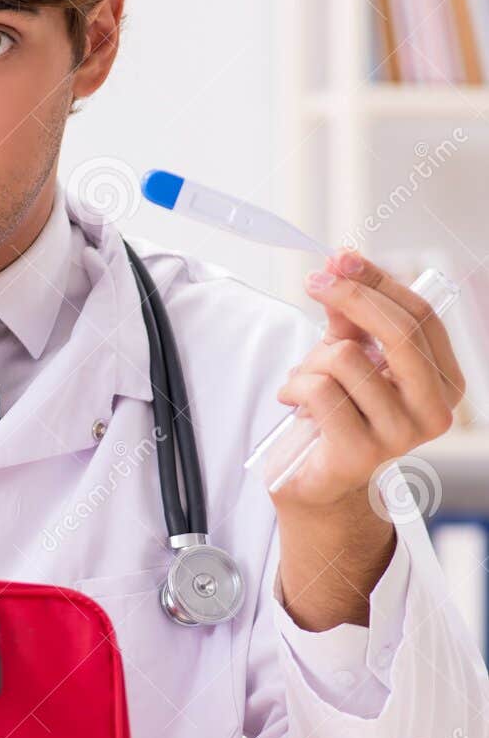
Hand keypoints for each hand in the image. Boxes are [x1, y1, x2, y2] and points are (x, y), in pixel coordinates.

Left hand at [273, 248, 464, 511]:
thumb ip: (350, 314)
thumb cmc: (338, 412)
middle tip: (313, 282)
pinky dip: (295, 386)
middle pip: (398, 333)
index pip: (420, 316)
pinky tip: (293, 401)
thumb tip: (341, 262)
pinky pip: (320, 391)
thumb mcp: (349, 354)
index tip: (340, 257)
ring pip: (347, 359)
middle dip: (350, 298)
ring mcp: (401, 436)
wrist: (317, 481)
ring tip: (305, 382)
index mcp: (444, 382)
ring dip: (311, 361)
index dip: (378, 281)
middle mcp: (434, 411)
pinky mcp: (362, 453)